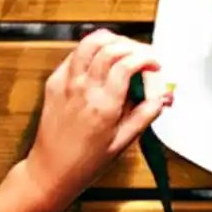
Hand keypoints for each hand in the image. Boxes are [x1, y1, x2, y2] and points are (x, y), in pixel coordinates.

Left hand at [21, 30, 172, 201]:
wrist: (50, 171)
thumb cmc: (84, 162)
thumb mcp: (123, 142)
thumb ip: (145, 114)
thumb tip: (161, 97)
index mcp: (103, 106)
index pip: (127, 64)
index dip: (146, 58)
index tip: (154, 65)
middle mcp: (83, 90)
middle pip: (110, 47)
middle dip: (133, 46)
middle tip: (142, 56)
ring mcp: (66, 83)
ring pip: (89, 43)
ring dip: (110, 40)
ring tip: (123, 50)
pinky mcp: (54, 82)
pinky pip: (74, 54)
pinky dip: (91, 50)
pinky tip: (101, 60)